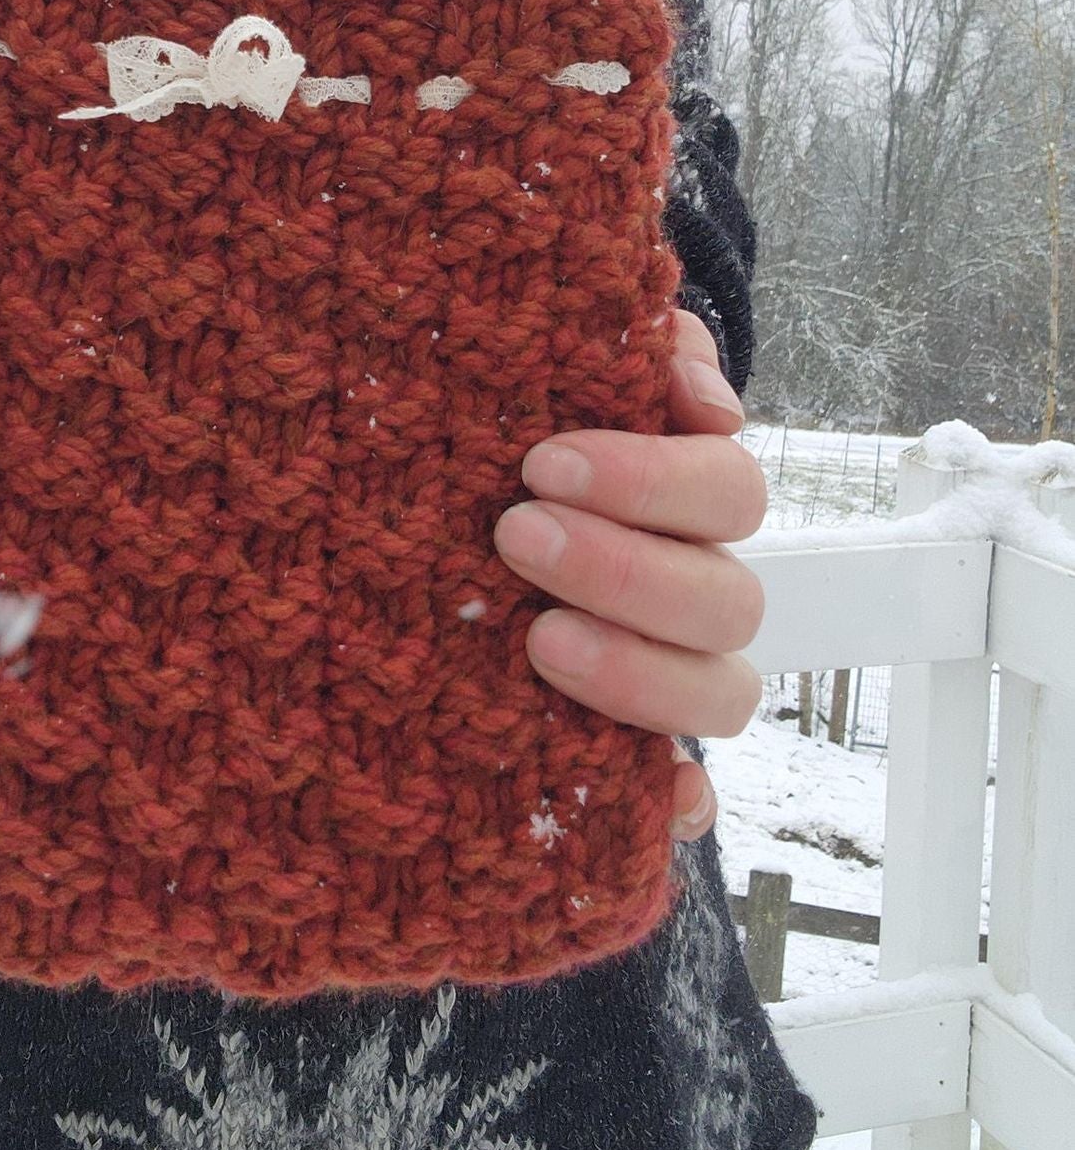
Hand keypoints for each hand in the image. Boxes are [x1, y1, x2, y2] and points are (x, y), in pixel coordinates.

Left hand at [493, 309, 766, 841]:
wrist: (422, 489)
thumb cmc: (508, 423)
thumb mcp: (559, 360)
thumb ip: (640, 348)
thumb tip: (710, 406)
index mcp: (686, 501)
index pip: (728, 491)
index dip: (651, 480)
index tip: (540, 463)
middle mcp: (691, 589)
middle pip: (728, 600)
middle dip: (625, 569)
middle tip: (516, 536)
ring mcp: (666, 673)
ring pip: (720, 696)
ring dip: (639, 673)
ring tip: (539, 642)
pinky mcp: (621, 747)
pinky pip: (680, 795)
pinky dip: (675, 802)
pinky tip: (648, 799)